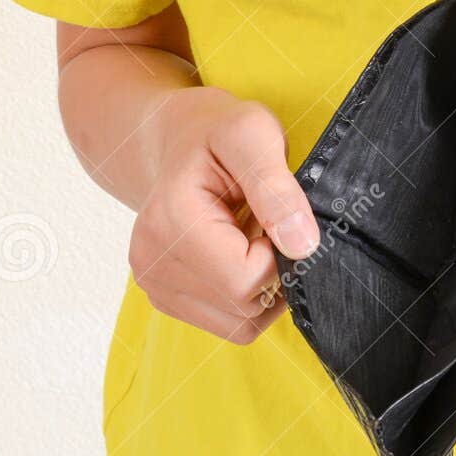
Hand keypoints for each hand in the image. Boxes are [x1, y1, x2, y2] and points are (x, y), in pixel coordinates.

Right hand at [128, 88, 318, 342]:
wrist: (179, 138)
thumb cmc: (218, 132)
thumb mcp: (254, 135)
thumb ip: (277, 189)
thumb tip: (303, 246)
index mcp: (170, 222)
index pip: (246, 281)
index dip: (278, 253)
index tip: (273, 215)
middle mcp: (151, 264)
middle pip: (244, 308)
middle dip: (273, 269)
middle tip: (264, 221)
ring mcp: (154, 285)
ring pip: (240, 323)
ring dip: (262, 284)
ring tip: (251, 233)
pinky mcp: (166, 298)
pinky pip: (229, 322)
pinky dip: (247, 293)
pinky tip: (239, 250)